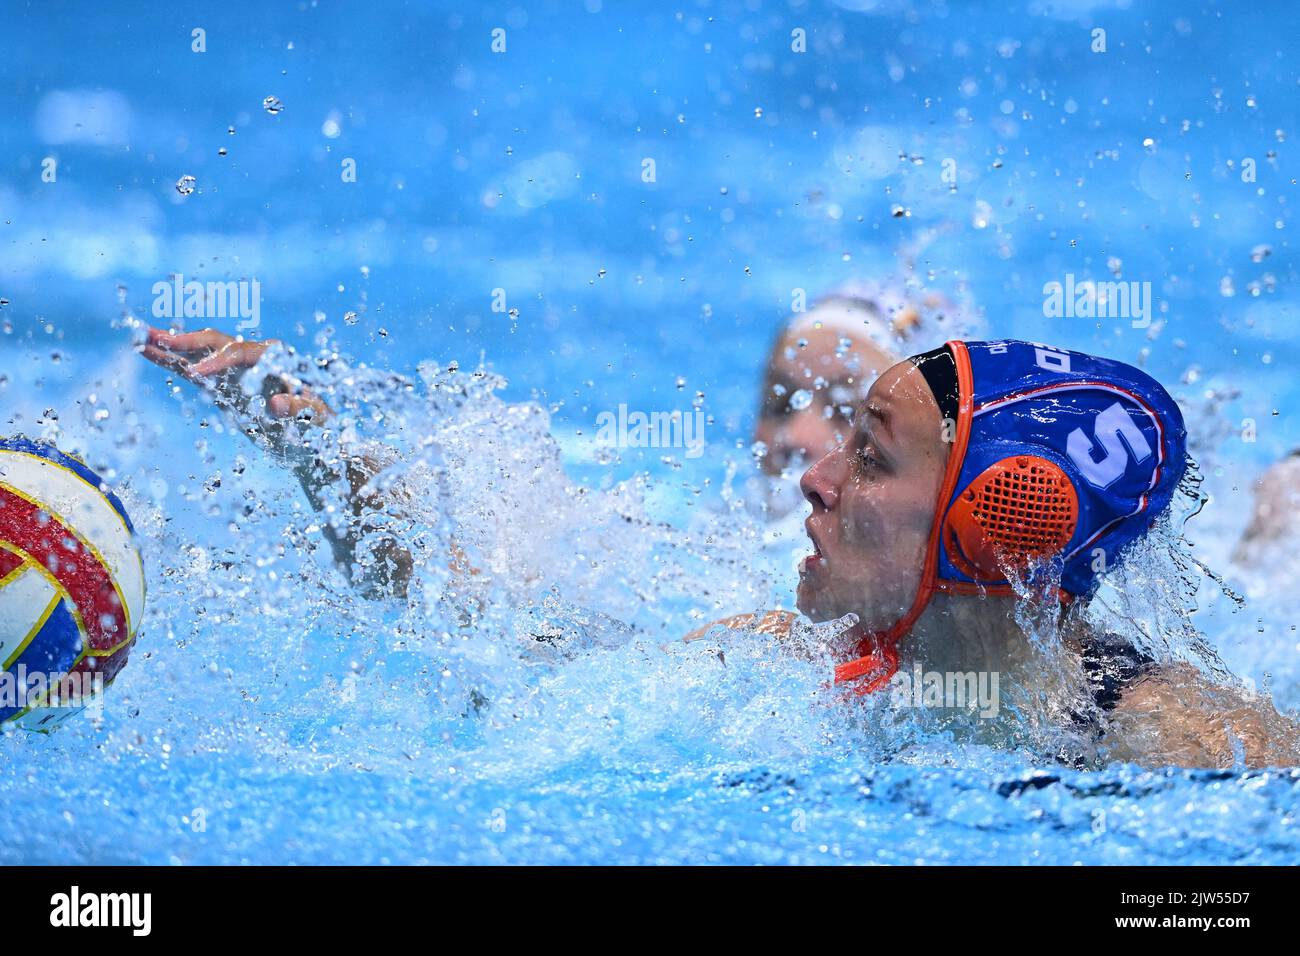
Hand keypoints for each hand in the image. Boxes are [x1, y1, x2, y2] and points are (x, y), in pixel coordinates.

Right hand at [139, 325, 331, 422]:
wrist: (314, 436)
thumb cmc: (319, 425)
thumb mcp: (316, 419)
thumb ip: (301, 409)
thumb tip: (276, 405)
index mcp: (276, 360)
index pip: (241, 353)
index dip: (218, 362)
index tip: (195, 378)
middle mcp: (253, 359)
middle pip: (217, 342)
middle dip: (188, 342)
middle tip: (158, 339)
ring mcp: (236, 371)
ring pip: (200, 352)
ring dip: (172, 345)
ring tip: (141, 337)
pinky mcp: (223, 384)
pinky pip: (194, 368)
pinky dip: (172, 361)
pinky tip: (147, 351)